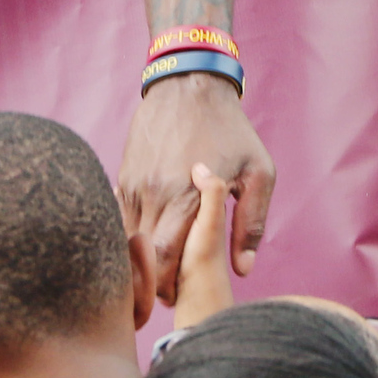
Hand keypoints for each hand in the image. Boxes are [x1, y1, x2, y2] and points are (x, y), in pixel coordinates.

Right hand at [119, 74, 274, 303]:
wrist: (190, 84)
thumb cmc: (232, 131)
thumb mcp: (259, 173)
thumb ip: (250, 224)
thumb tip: (243, 267)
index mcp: (187, 197)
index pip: (165, 260)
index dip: (169, 285)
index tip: (180, 292)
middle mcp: (154, 194)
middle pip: (140, 257)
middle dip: (151, 279)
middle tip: (168, 289)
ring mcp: (134, 185)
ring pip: (125, 239)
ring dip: (138, 259)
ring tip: (158, 268)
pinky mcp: (123, 176)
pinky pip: (118, 218)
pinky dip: (128, 235)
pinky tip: (145, 242)